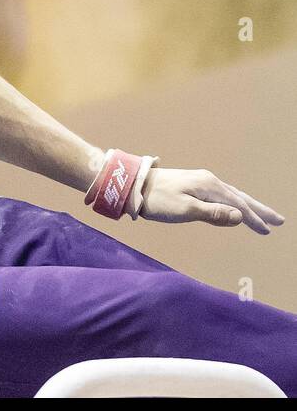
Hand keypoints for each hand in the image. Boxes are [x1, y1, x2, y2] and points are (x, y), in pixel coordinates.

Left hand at [138, 168, 285, 234]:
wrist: (131, 184)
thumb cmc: (156, 200)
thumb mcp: (184, 210)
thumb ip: (213, 214)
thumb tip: (239, 216)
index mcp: (209, 186)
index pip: (238, 205)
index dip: (253, 219)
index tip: (268, 231)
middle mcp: (208, 180)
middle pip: (240, 197)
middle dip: (259, 210)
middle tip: (279, 221)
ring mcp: (200, 180)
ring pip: (231, 194)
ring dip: (247, 205)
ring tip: (262, 216)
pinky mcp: (191, 184)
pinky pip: (220, 194)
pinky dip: (232, 202)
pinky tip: (233, 206)